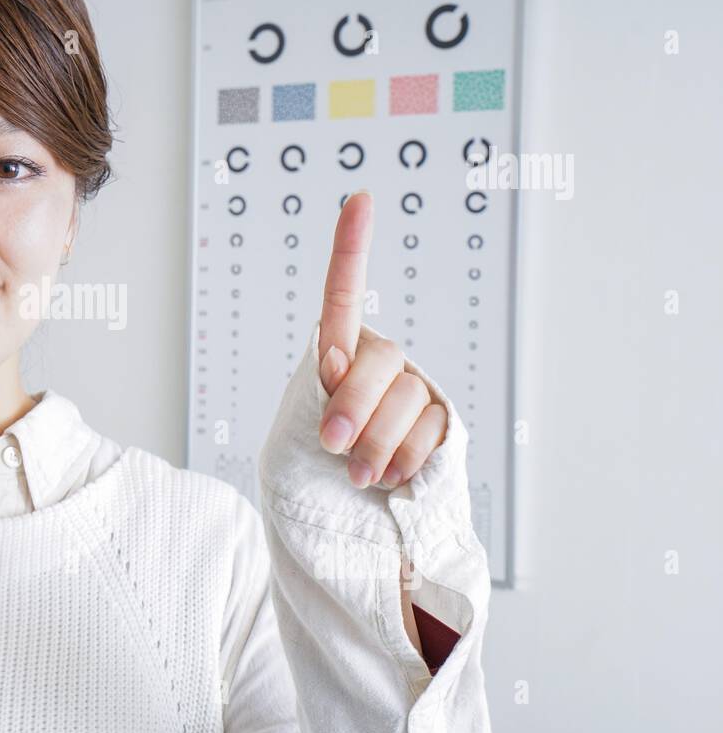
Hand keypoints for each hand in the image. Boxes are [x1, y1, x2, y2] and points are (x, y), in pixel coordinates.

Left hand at [316, 192, 447, 488]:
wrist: (347, 531)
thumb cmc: (308, 483)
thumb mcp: (292, 441)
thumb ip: (317, 401)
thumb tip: (339, 369)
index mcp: (334, 358)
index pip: (342, 297)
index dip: (352, 250)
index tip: (360, 200)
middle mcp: (376, 367)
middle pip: (376, 361)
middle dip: (353, 404)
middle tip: (333, 444)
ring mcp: (410, 393)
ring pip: (404, 398)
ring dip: (376, 446)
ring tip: (357, 476)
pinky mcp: (439, 423)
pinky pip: (429, 429)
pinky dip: (404, 461)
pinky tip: (389, 479)